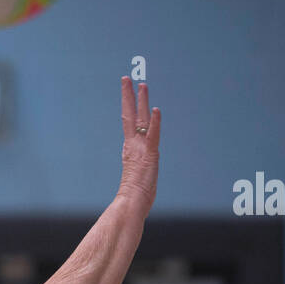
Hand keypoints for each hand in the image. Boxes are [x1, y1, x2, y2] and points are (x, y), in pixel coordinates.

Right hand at [117, 77, 160, 207]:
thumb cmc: (134, 197)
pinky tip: (157, 109)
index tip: (127, 90)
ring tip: (142, 85)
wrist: (131, 204)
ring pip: (141, 120)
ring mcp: (140, 149)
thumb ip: (137, 171)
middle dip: (129, 96)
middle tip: (127, 79)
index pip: (128, 121)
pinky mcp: (149, 154)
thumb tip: (134, 174)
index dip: (128, 104)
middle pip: (130, 115)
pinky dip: (156, 122)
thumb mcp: (138, 178)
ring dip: (141, 101)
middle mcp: (133, 145)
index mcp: (130, 148)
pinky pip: (153, 135)